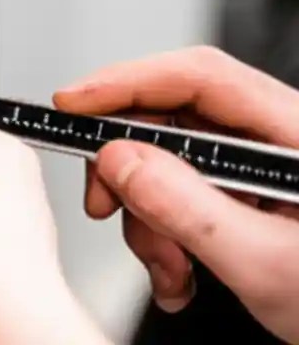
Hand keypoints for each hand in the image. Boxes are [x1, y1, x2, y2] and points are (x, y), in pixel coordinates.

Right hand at [56, 46, 298, 341]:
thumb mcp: (267, 264)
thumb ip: (189, 208)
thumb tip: (121, 159)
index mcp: (298, 133)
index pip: (200, 77)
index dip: (128, 82)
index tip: (73, 104)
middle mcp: (279, 137)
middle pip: (175, 117)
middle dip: (130, 168)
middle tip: (104, 204)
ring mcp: (263, 165)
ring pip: (171, 160)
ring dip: (148, 215)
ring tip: (167, 269)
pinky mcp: (250, 192)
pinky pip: (185, 191)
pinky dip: (166, 231)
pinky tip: (180, 272)